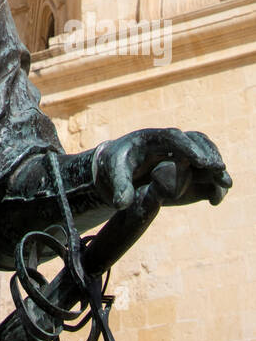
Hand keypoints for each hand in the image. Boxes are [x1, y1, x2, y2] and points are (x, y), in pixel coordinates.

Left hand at [93, 128, 231, 210]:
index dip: (188, 148)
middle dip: (209, 154)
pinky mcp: (188, 171)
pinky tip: (215, 200)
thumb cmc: (115, 166)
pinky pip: (206, 173)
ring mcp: (182, 156)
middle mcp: (171, 144)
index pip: (173, 137)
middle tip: (220, 170)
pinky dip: (214, 183)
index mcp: (151, 139)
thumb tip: (121, 203)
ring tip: (225, 184)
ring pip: (206, 154)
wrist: (119, 169)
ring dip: (217, 168)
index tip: (202, 161)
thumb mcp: (114, 174)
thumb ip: (119, 187)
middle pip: (195, 141)